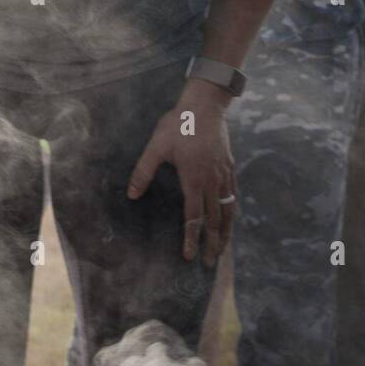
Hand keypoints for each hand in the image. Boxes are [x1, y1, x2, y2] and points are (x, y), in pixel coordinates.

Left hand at [127, 80, 236, 266]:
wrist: (206, 103)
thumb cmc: (179, 123)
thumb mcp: (156, 145)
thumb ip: (143, 171)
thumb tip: (130, 194)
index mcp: (194, 178)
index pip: (194, 216)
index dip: (192, 238)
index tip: (189, 256)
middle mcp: (212, 180)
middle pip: (215, 218)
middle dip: (212, 242)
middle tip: (210, 262)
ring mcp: (224, 172)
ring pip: (228, 208)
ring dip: (226, 231)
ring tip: (223, 248)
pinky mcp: (230, 164)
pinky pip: (234, 193)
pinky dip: (233, 210)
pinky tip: (230, 216)